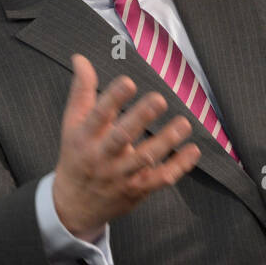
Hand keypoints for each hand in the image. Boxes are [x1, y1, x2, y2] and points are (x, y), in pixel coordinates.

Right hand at [52, 54, 201, 238]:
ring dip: (166, 141)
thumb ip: (81, 91)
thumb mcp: (72, 125)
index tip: (129, 82)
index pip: (98, 115)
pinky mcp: (138, 189)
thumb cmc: (76, 156)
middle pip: (121, 137)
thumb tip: (81, 58)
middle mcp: (102, 156)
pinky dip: (179, 166)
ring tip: (184, 123)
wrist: (74, 205)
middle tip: (159, 99)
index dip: (113, 98)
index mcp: (84, 137)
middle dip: (140, 118)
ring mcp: (121, 175)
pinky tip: (193, 150)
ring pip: (145, 158)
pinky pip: (161, 178)